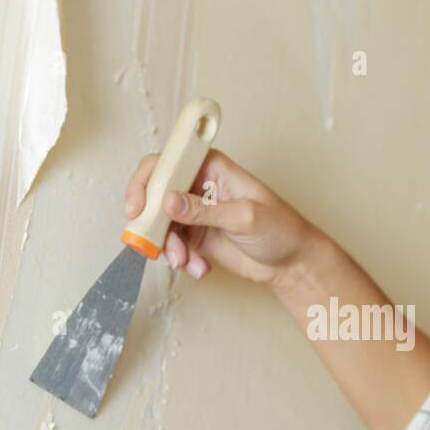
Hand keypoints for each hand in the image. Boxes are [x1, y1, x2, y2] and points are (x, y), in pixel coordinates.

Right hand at [124, 147, 321, 289]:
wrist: (290, 263)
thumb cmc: (280, 229)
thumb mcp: (245, 216)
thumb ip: (205, 210)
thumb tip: (169, 201)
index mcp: (211, 167)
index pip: (168, 161)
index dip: (148, 179)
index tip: (139, 205)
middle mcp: (198, 186)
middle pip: (155, 192)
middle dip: (149, 218)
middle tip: (147, 240)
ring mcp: (194, 212)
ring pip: (160, 223)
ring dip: (167, 246)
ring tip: (185, 261)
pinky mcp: (195, 236)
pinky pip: (172, 245)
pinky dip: (179, 258)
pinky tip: (198, 267)